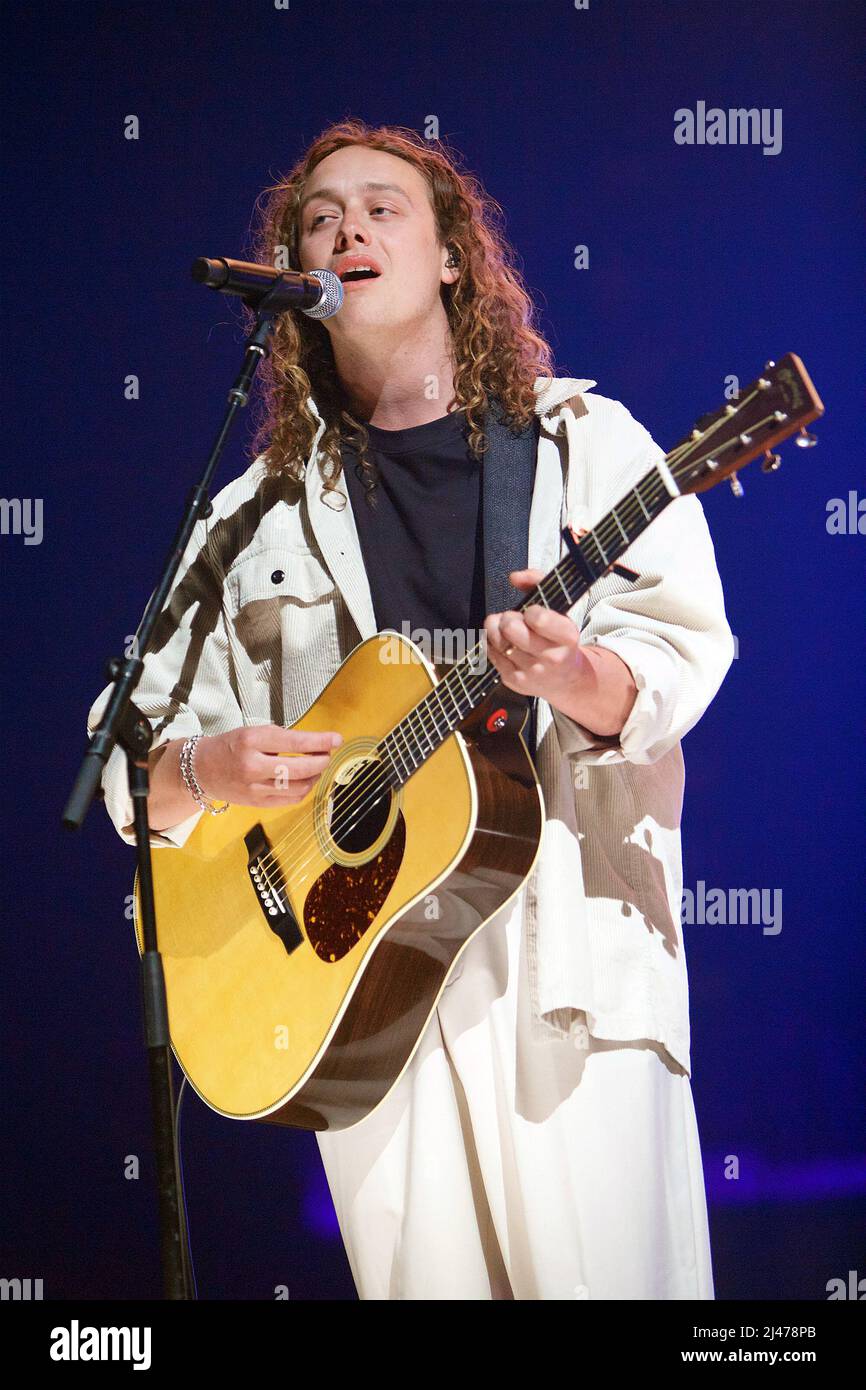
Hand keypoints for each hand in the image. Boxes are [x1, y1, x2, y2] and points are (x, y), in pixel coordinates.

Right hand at [194, 725, 342, 806]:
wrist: (200, 769)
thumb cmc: (230, 747)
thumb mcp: (252, 732)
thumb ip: (281, 738)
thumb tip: (316, 744)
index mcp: (252, 740)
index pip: (295, 742)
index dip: (320, 741)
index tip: (336, 739)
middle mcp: (253, 765)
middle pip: (300, 768)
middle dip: (321, 761)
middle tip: (328, 754)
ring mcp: (255, 787)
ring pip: (299, 787)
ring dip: (315, 777)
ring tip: (318, 766)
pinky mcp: (257, 803)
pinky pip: (290, 799)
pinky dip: (304, 790)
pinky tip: (306, 780)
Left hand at [484, 569, 591, 705]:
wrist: (566, 678)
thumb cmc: (559, 638)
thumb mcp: (559, 609)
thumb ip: (538, 583)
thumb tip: (514, 577)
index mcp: (567, 637)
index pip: (538, 619)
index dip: (530, 611)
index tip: (533, 613)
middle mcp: (551, 657)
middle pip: (511, 629)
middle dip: (508, 618)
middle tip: (514, 620)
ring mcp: (531, 672)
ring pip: (497, 641)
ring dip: (497, 629)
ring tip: (507, 629)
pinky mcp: (514, 681)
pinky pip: (490, 654)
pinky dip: (493, 643)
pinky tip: (505, 642)